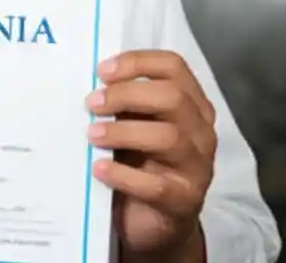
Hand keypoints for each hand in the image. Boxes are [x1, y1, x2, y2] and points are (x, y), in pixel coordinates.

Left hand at [86, 51, 215, 262]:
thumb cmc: (138, 163)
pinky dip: (123, 175)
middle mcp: (200, 132)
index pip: (173, 67)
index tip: (100, 71)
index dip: (137, 62)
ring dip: (123, 132)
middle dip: (127, 95)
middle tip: (91, 104)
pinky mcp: (184, 202)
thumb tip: (85, 82)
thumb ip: (120, 104)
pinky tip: (99, 169)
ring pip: (169, 137)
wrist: (151, 222)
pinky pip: (156, 185)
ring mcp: (197, 168)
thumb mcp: (131, 126)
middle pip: (172, 97)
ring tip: (92, 135)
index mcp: (189, 105)